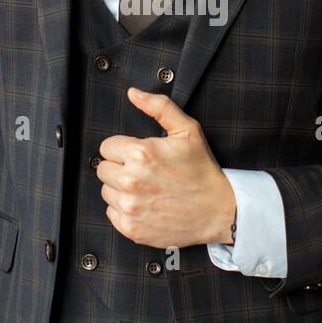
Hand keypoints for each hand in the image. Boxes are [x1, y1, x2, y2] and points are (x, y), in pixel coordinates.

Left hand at [95, 87, 235, 248]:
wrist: (218, 210)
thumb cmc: (202, 170)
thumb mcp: (187, 130)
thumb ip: (159, 107)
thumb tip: (133, 93)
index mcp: (140, 154)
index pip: (107, 147)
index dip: (124, 149)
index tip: (140, 155)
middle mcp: (131, 181)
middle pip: (103, 169)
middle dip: (120, 168)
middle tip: (145, 172)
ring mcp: (130, 207)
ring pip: (106, 191)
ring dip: (121, 189)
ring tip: (147, 189)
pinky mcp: (131, 228)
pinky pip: (112, 213)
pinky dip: (125, 210)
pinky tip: (146, 204)